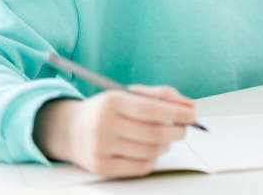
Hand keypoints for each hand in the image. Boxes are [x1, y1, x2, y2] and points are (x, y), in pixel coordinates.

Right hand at [34, 85, 196, 176]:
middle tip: (185, 129)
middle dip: (177, 131)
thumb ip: (161, 96)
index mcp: (112, 102)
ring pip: (150, 152)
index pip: (152, 110)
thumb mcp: (128, 94)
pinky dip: (153, 159)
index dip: (177, 113)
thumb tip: (190, 106)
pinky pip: (139, 167)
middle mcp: (104, 125)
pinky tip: (152, 150)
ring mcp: (101, 148)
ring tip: (166, 139)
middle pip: (154, 134)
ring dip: (166, 146)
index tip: (192, 114)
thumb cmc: (107, 109)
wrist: (69, 129)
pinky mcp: (101, 167)